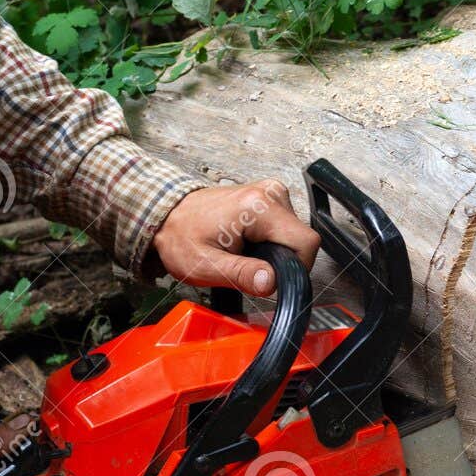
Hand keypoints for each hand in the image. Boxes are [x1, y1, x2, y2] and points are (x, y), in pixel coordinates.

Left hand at [155, 180, 320, 295]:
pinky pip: (287, 228)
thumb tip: (271, 283)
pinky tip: (249, 243)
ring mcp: (272, 192)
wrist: (170, 216)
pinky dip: (273, 242)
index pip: (305, 242)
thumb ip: (241, 275)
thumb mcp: (206, 266)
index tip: (271, 277)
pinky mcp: (271, 197)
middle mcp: (270, 193)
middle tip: (248, 263)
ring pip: (296, 235)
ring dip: (276, 252)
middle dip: (282, 261)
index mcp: (258, 207)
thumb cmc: (183, 238)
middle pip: (302, 239)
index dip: (295, 268)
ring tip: (245, 252)